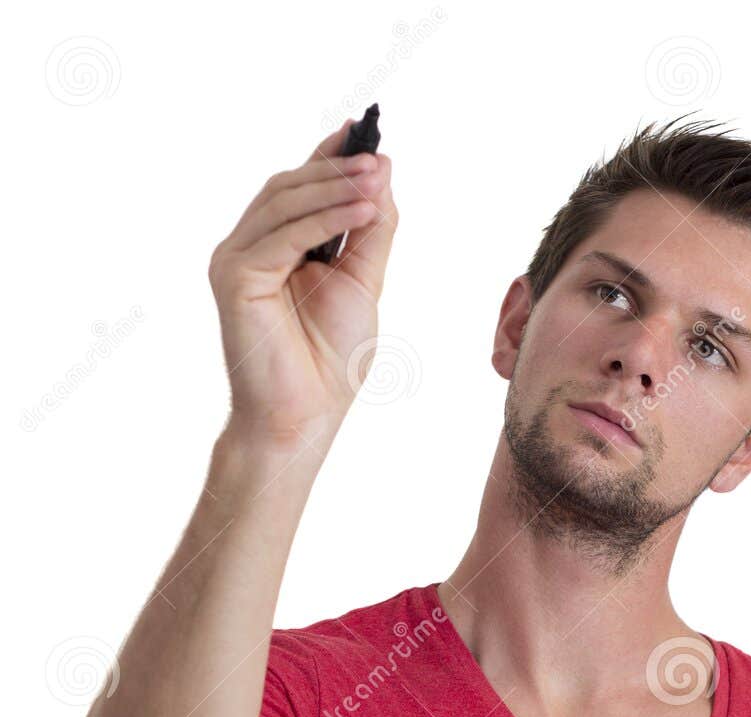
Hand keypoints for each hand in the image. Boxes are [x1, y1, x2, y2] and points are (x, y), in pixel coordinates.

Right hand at [208, 120, 398, 447]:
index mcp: (278, 248)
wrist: (303, 418)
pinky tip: (362, 209)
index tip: (363, 130)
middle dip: (336, 169)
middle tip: (378, 157)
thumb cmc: (328, 363)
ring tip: (377, 177)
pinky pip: (286, 235)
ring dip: (334, 188)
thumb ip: (370, 230)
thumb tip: (382, 172)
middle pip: (290, 188)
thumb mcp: (362, 284)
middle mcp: (251, 247)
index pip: (302, 189)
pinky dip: (326, 219)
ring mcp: (237, 259)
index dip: (329, 157)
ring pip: (285, 204)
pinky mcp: (234, 275)